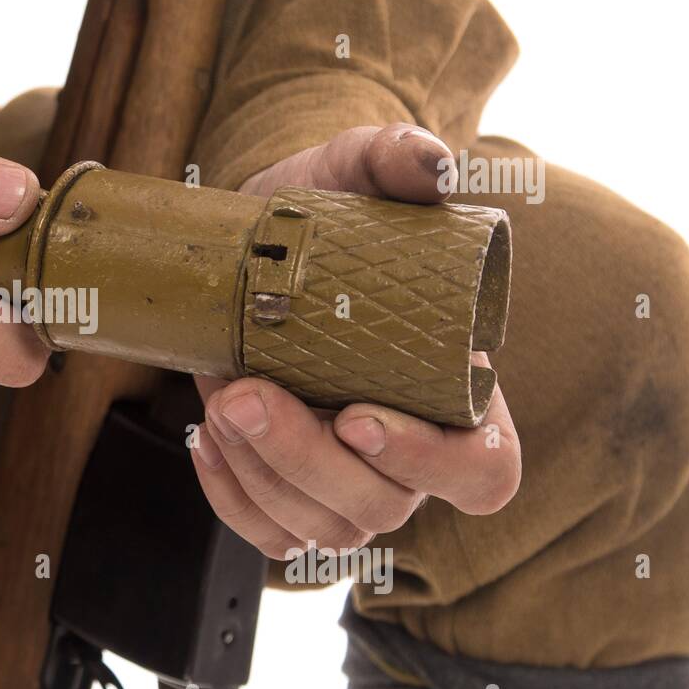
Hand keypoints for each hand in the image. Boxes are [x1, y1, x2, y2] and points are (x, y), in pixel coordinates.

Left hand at [190, 124, 520, 557]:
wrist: (258, 243)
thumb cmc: (326, 214)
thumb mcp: (353, 171)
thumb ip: (394, 158)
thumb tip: (430, 166)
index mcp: (458, 396)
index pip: (482, 471)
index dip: (429, 463)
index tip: (355, 413)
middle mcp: (410, 455)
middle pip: (383, 506)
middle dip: (306, 459)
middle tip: (247, 394)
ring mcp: (349, 484)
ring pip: (320, 527)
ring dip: (261, 474)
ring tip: (221, 402)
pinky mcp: (290, 491)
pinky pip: (267, 530)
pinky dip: (230, 496)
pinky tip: (205, 437)